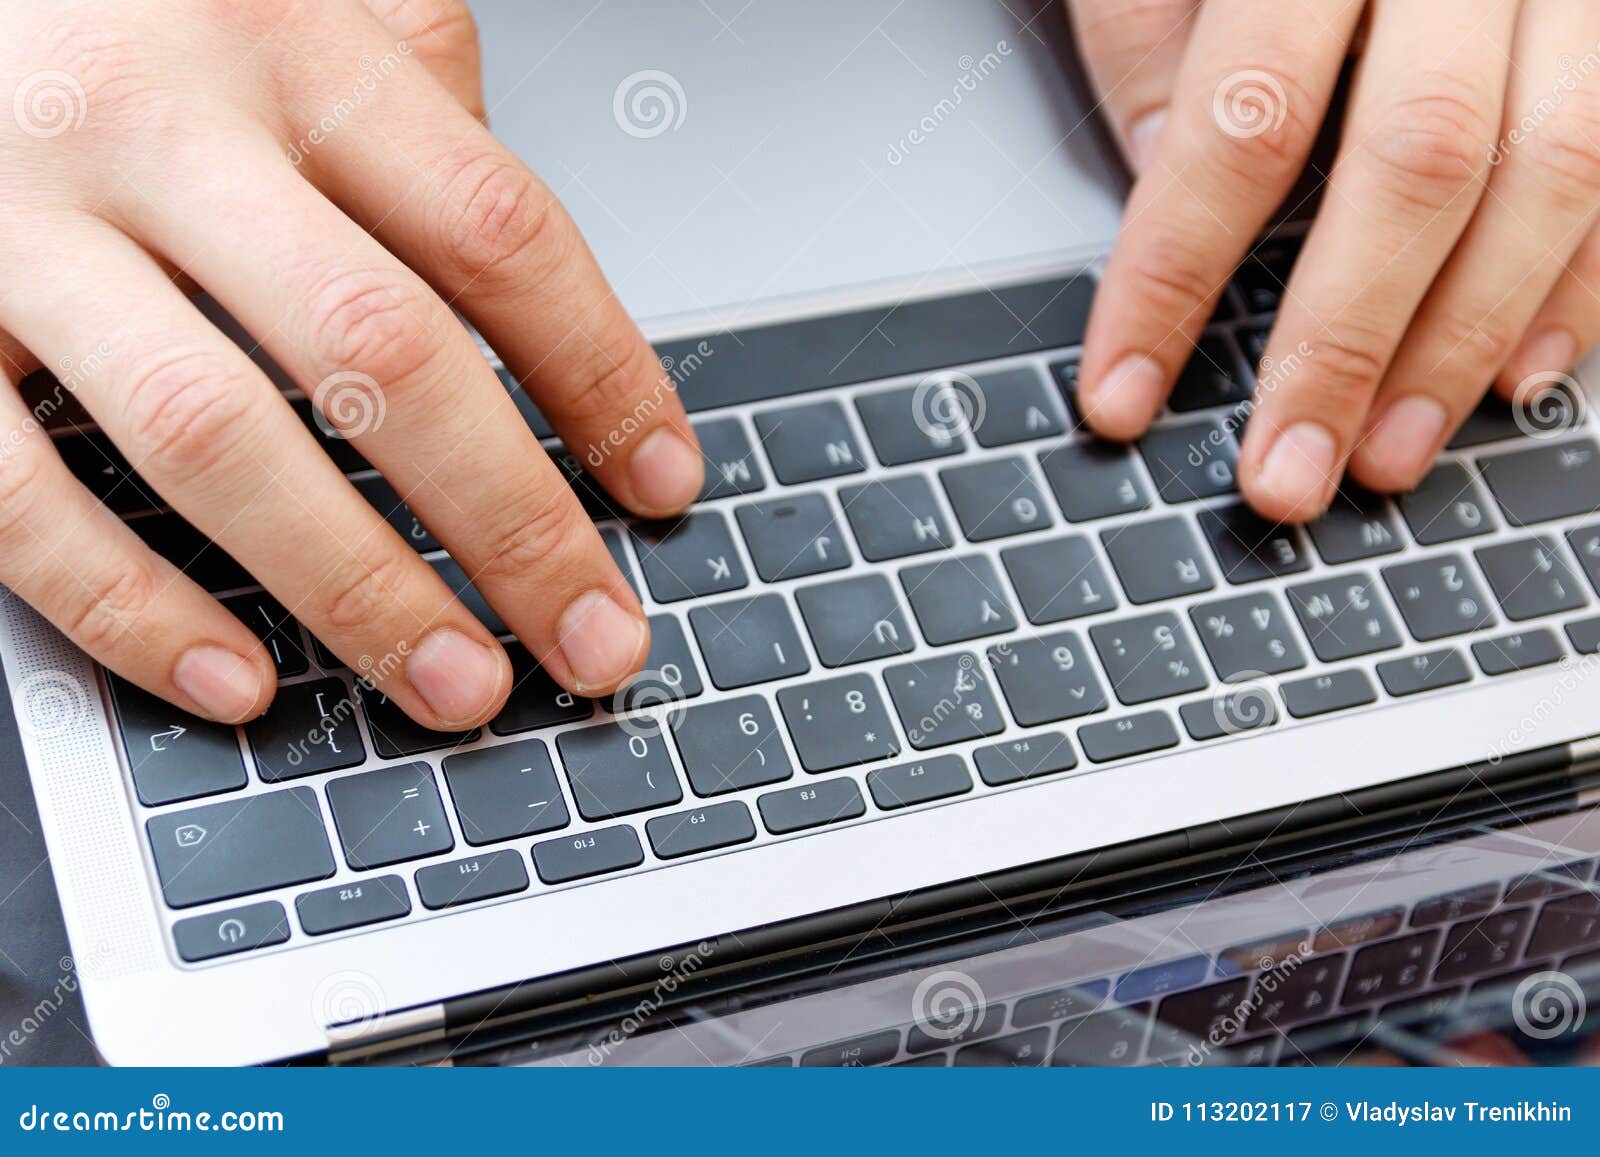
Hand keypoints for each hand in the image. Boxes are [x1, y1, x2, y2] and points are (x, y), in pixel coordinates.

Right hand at [0, 0, 701, 727]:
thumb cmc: (127, 4)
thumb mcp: (292, 4)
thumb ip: (412, 104)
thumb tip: (533, 273)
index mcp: (294, 51)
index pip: (496, 233)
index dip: (602, 374)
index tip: (663, 483)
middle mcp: (165, 132)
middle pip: (382, 351)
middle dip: (512, 522)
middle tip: (593, 639)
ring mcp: (22, 226)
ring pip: (212, 434)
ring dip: (355, 588)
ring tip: (457, 686)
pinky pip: (17, 494)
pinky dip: (131, 606)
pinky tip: (240, 680)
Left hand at [1067, 0, 1599, 520]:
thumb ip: (1157, 44)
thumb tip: (1160, 187)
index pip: (1240, 124)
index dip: (1172, 278)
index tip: (1122, 395)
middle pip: (1419, 162)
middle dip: (1344, 344)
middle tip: (1282, 477)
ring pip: (1557, 171)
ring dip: (1468, 341)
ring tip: (1385, 457)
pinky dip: (1582, 283)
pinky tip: (1518, 375)